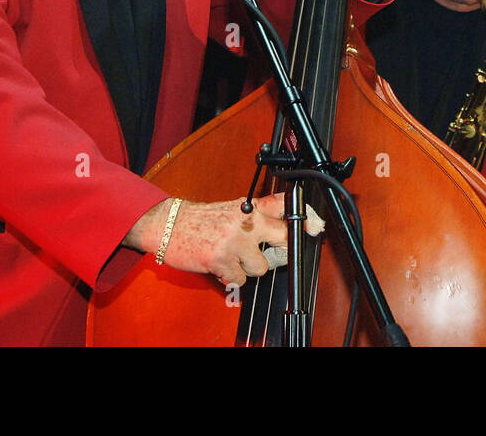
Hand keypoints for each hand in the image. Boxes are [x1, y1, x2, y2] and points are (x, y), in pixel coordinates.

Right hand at [126, 194, 323, 287]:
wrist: (169, 224)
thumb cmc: (201, 219)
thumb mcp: (232, 209)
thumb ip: (258, 212)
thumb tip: (285, 216)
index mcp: (249, 207)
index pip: (283, 206)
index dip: (303, 218)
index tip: (315, 227)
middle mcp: (245, 222)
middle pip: (283, 237)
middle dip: (282, 249)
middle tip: (272, 251)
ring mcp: (234, 241)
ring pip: (261, 267)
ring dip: (248, 268)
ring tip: (234, 258)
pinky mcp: (221, 259)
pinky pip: (239, 279)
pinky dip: (231, 277)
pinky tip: (221, 265)